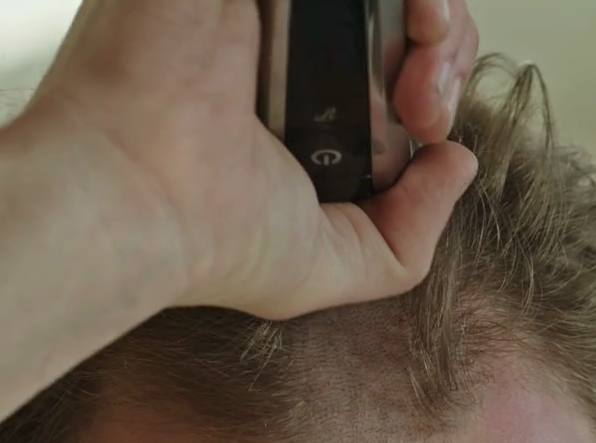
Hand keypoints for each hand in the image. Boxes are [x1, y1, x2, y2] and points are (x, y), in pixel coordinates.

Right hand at [17, 0, 481, 319]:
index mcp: (294, 99)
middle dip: (444, 45)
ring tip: (422, 61)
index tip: (425, 125)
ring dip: (433, 13)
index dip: (436, 78)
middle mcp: (278, 42)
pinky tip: (411, 19)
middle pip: (396, 9)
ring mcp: (258, 1)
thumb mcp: (330, 263)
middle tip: (423, 100)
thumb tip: (459, 163)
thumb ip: (404, 235)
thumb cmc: (209, 240)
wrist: (136, 199)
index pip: (393, 57)